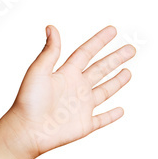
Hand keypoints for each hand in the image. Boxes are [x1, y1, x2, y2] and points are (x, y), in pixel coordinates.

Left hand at [0, 25, 135, 158]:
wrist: (26, 131)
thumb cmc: (28, 102)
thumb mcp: (38, 72)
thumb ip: (49, 51)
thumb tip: (51, 27)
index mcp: (65, 74)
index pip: (85, 53)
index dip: (99, 41)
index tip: (113, 30)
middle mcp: (75, 88)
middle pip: (100, 69)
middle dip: (116, 59)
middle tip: (131, 49)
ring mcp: (81, 107)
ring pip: (104, 91)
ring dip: (116, 82)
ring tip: (128, 73)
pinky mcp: (84, 125)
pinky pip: (102, 119)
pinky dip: (112, 116)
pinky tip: (120, 111)